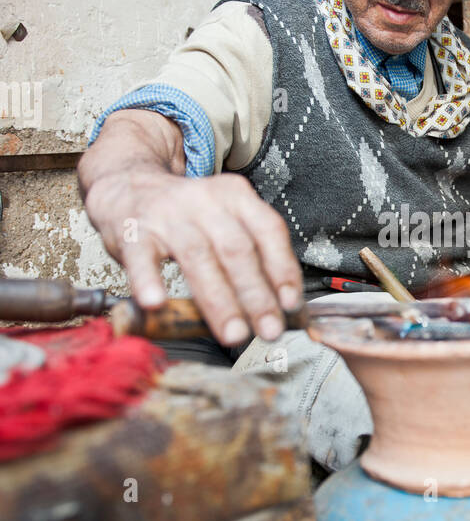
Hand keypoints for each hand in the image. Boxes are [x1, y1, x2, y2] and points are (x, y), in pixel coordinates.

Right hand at [85, 169, 302, 345]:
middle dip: (256, 295)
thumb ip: (254, 258)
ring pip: (197, 257)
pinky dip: (149, 280)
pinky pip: (142, 258)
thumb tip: (287, 310)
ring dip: (219, 301)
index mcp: (236, 197)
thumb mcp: (225, 221)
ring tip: (233, 334)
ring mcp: (168, 215)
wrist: (127, 186)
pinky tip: (157, 303)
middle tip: (269, 330)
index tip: (292, 304)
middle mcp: (205, 201)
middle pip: (237, 249)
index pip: (268, 231)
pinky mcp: (133, 232)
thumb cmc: (186, 216)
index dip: (283, 268)